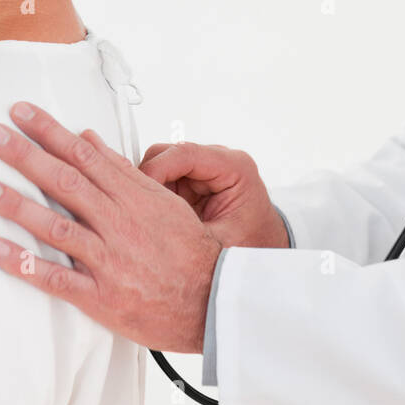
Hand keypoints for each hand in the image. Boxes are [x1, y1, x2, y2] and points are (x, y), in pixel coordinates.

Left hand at [0, 102, 223, 353]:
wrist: (211, 300)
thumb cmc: (186, 248)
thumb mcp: (161, 200)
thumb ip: (120, 169)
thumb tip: (87, 137)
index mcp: (131, 196)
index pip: (83, 154)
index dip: (49, 131)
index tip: (20, 112)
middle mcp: (117, 222)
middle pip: (64, 181)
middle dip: (25, 155)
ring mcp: (108, 259)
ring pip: (56, 226)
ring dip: (17, 206)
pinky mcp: (101, 295)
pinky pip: (57, 278)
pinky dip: (25, 264)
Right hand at [139, 142, 289, 249]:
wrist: (265, 251)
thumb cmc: (253, 246)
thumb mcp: (218, 245)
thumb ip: (184, 230)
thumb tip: (146, 222)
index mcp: (234, 168)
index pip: (184, 153)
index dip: (155, 171)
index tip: (139, 194)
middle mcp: (219, 161)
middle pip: (168, 153)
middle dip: (148, 179)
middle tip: (139, 209)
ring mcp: (205, 169)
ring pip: (161, 164)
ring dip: (150, 188)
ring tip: (149, 216)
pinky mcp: (194, 180)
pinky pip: (163, 179)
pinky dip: (155, 195)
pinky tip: (156, 216)